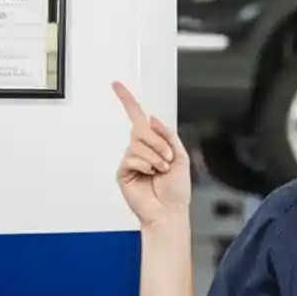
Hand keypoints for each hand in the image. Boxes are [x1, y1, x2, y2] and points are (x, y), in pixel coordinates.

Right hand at [112, 81, 191, 226]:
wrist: (170, 210)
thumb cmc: (176, 187)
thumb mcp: (180, 155)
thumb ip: (167, 134)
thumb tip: (150, 117)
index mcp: (153, 142)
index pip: (138, 117)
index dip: (128, 100)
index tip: (116, 84)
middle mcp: (139, 148)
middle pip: (142, 129)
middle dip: (159, 143)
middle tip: (167, 160)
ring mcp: (130, 159)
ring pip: (138, 144)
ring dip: (156, 157)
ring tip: (160, 171)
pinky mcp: (123, 172)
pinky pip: (132, 158)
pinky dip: (146, 165)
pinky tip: (150, 175)